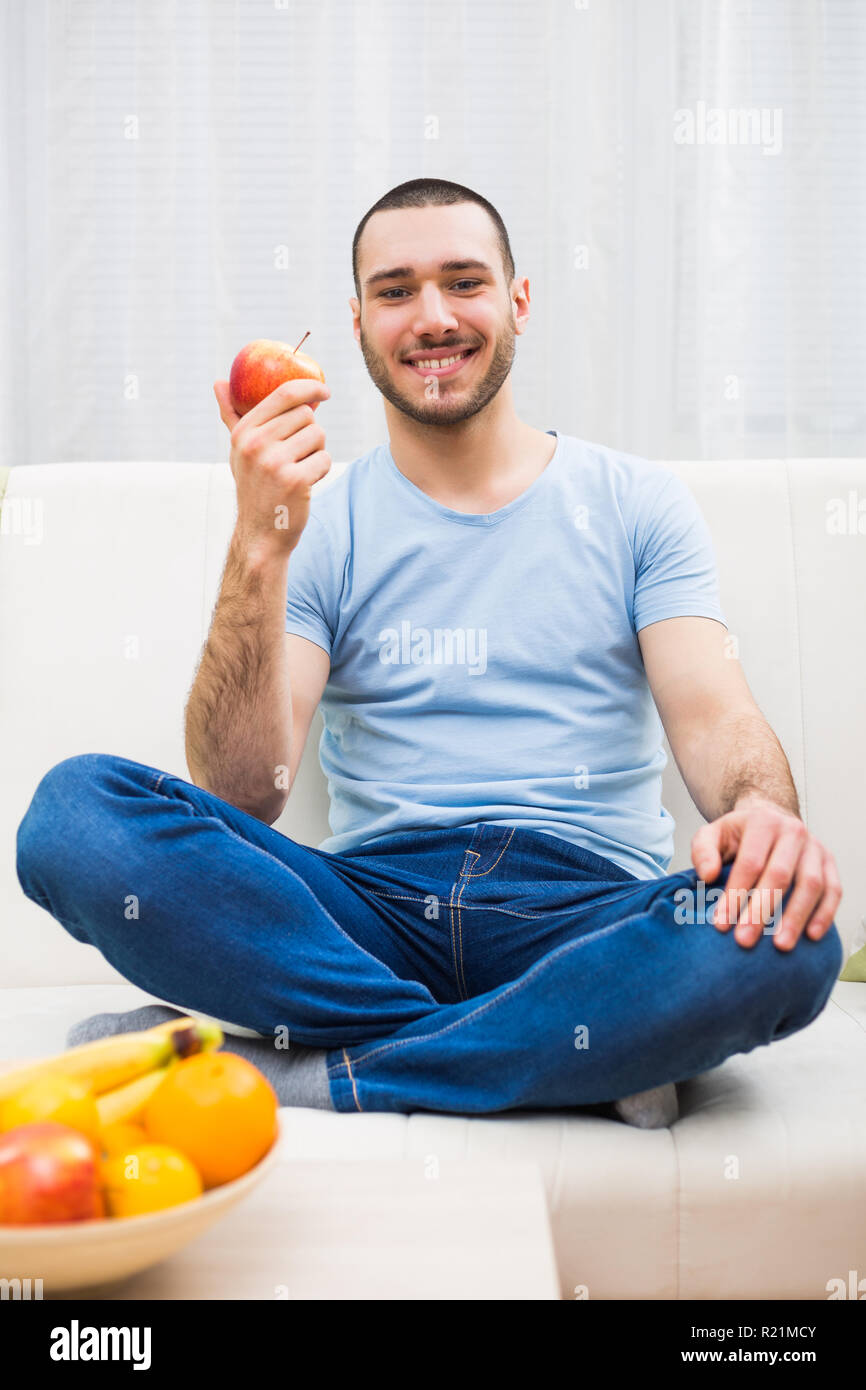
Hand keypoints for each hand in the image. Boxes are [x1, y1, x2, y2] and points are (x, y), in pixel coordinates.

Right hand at [213, 376, 330, 558]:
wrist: (260, 533)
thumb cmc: (254, 486)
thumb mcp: (239, 450)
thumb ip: (232, 416)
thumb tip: (219, 382)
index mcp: (244, 432)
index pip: (284, 395)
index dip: (309, 387)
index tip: (325, 391)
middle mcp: (256, 444)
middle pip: (306, 416)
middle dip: (309, 433)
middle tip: (296, 455)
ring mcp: (275, 462)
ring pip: (318, 436)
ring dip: (316, 452)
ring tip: (298, 469)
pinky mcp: (296, 480)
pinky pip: (324, 459)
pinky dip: (320, 471)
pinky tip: (304, 485)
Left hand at [691, 797, 841, 950]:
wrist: (770, 819)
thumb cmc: (738, 835)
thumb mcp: (712, 835)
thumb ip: (703, 852)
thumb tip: (708, 875)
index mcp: (763, 822)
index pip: (750, 863)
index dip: (735, 895)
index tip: (721, 924)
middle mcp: (793, 831)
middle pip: (780, 875)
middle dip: (762, 911)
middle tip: (745, 940)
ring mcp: (815, 847)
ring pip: (810, 884)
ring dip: (796, 917)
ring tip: (781, 946)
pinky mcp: (829, 863)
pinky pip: (833, 890)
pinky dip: (825, 914)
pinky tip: (812, 935)